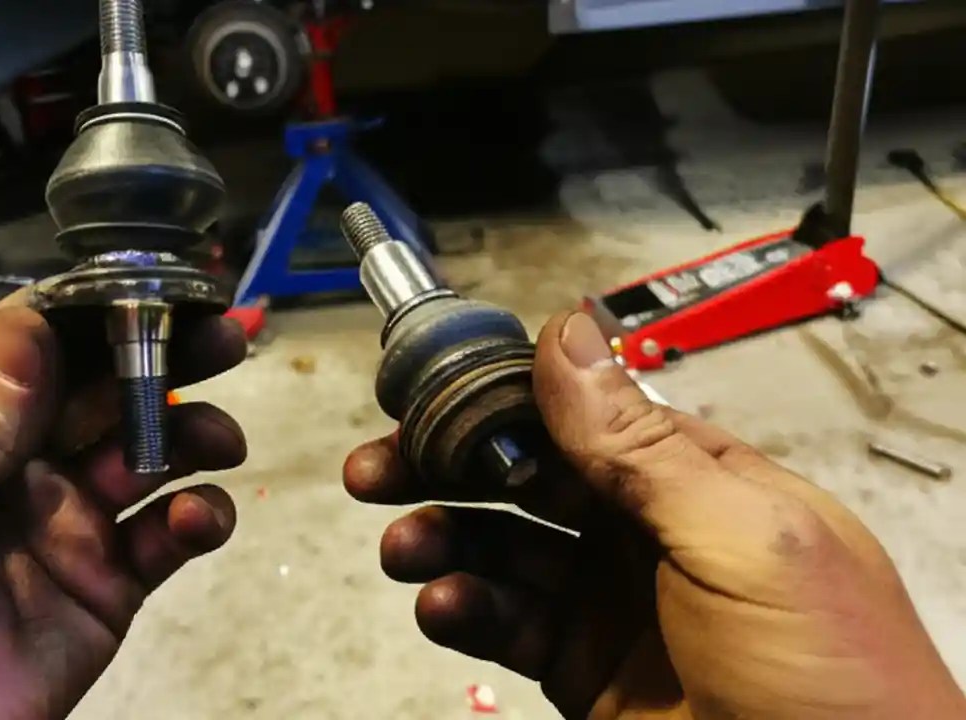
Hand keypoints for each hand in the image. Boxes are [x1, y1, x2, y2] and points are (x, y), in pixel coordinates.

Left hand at [0, 298, 247, 719]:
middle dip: (161, 356)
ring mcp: (60, 518)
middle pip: (98, 384)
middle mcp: (7, 458)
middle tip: (220, 339)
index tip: (154, 288)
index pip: (22, 341)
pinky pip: (165, 537)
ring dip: (188, 434)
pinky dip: (197, 519)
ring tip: (214, 439)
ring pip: (144, 452)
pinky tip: (197, 518)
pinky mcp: (102, 582)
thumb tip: (32, 333)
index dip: (89, 308)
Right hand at [345, 311, 965, 718]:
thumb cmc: (827, 673)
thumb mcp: (739, 538)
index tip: (425, 393)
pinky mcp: (582, 672)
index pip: (575, 416)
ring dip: (443, 541)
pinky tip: (444, 606)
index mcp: (693, 479)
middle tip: (375, 468)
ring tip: (405, 547)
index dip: (497, 401)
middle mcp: (645, 532)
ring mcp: (610, 604)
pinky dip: (463, 610)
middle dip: (445, 468)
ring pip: (503, 551)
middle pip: (523, 479)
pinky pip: (505, 625)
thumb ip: (639, 443)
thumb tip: (567, 333)